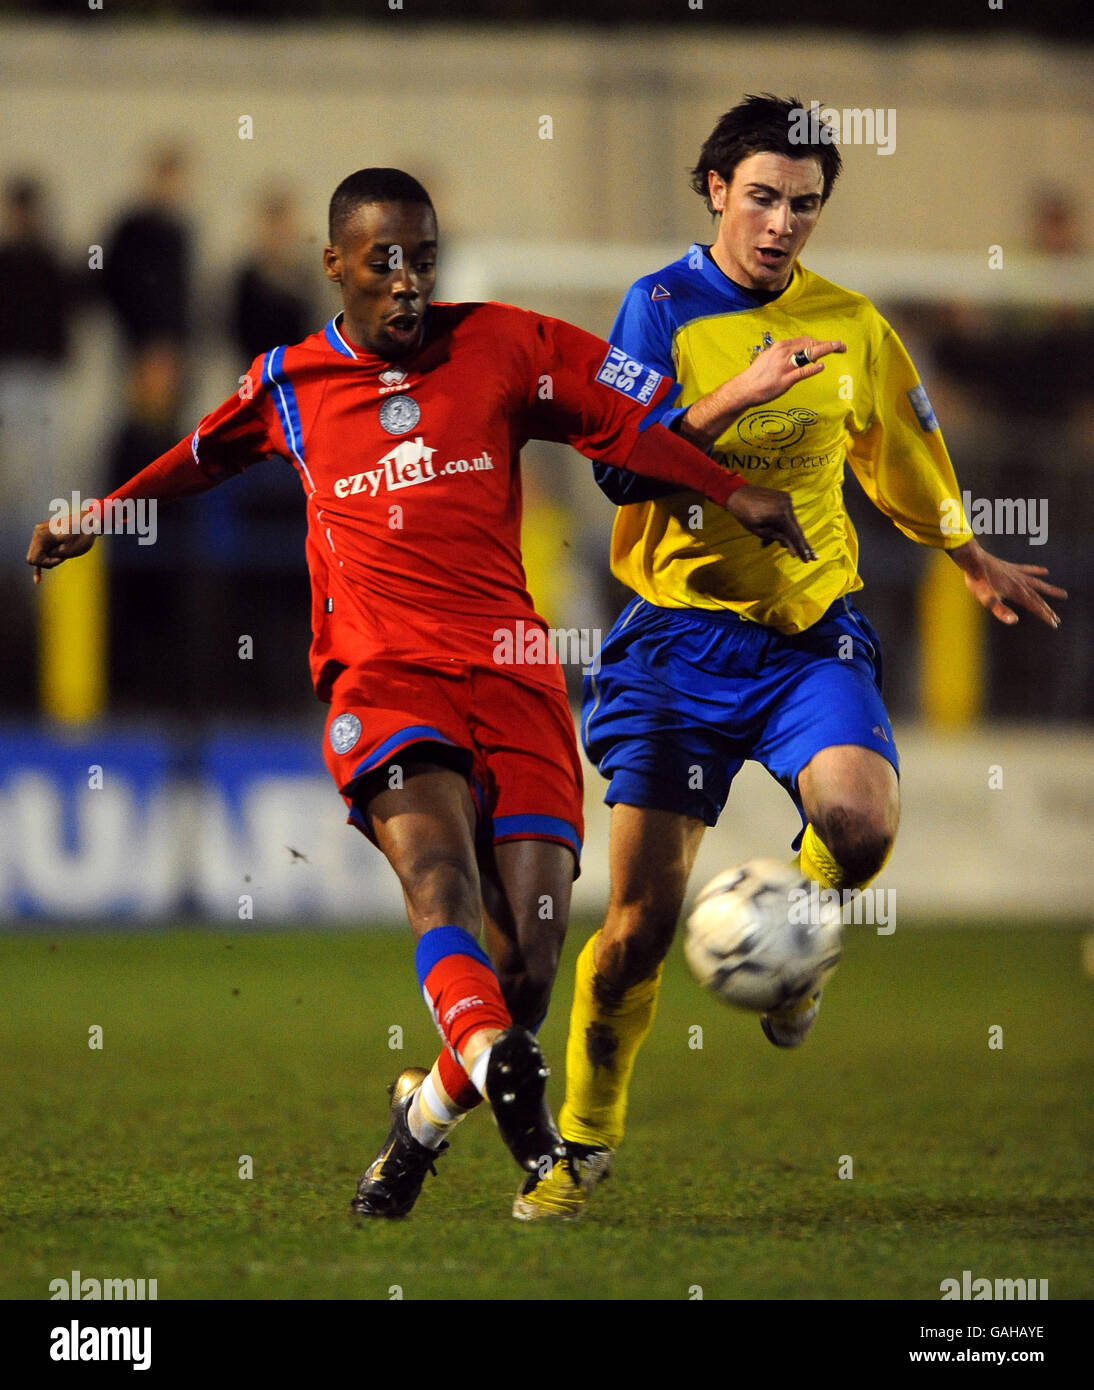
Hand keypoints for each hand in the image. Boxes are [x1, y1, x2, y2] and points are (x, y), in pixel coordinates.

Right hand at [26, 512, 95, 583]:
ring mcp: (42, 532)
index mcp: (40, 536)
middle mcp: (38, 532)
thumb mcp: (67, 551)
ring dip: (50, 558)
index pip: (33, 559)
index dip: (47, 563)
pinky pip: (41, 550)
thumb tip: (42, 557)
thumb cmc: (82, 536)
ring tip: (65, 552)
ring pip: (39, 554)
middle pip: (33, 557)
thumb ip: (51, 556)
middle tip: (63, 556)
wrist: (92, 521)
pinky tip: (38, 580)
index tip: (61, 558)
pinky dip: (43, 562)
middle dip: (47, 561)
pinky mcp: (48, 534)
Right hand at [678, 337, 845, 449]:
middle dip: (828, 344)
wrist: (745, 388)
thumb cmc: (756, 375)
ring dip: (826, 349)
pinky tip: (821, 366)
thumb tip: (795, 354)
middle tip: (841, 346)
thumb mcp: (768, 358)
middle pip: (811, 343)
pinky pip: (803, 371)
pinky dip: (814, 367)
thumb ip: (782, 355)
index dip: (819, 341)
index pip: (805, 340)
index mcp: (780, 346)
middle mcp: (784, 352)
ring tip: (839, 349)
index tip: (830, 344)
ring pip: (810, 353)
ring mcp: (785, 365)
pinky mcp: (786, 379)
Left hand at [726, 484, 815, 562]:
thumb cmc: (744, 514)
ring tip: (797, 551)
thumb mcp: (759, 530)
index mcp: (781, 514)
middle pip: (798, 529)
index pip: (794, 535)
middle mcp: (787, 505)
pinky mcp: (785, 497)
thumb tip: (793, 549)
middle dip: (803, 545)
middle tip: (814, 558)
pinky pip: (788, 514)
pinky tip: (784, 536)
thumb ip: (777, 538)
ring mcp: (787, 499)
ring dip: (792, 536)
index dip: (801, 549)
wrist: (737, 493)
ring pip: (793, 522)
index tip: (807, 560)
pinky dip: (786, 525)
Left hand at [949, 540, 1065, 627]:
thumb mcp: (986, 599)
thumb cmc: (977, 580)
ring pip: (1037, 584)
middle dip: (1046, 610)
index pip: (1034, 606)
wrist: (972, 558)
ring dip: (1049, 590)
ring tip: (1063, 594)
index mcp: (1016, 592)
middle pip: (1037, 598)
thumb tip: (1014, 621)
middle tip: (1057, 619)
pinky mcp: (1010, 568)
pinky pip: (1027, 570)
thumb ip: (1000, 610)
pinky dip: (1036, 571)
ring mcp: (1016, 574)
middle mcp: (1020, 583)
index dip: (1044, 615)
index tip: (1054, 624)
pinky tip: (1045, 571)